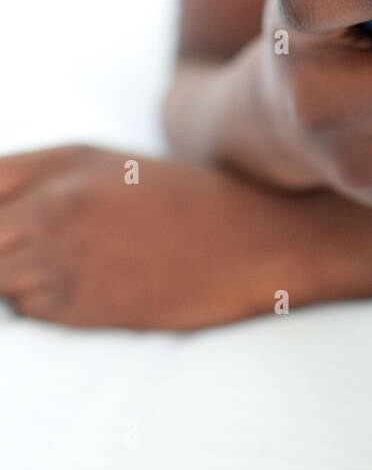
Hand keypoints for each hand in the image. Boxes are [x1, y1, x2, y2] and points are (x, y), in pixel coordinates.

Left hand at [0, 144, 323, 329]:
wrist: (248, 241)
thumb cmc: (178, 203)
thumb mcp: (105, 168)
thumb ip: (38, 182)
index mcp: (62, 160)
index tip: (10, 228)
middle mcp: (57, 200)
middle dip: (1, 248)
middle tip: (28, 255)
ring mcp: (66, 252)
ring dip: (12, 278)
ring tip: (63, 269)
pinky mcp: (80, 301)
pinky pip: (24, 308)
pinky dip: (38, 304)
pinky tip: (84, 290)